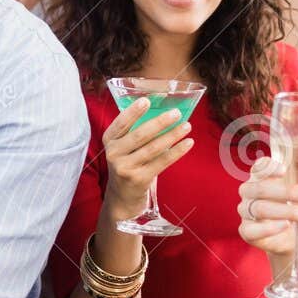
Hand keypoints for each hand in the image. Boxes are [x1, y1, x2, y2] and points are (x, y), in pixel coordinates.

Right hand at [102, 98, 193, 216]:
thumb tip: (163, 111)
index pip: (120, 123)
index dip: (133, 112)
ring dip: (172, 135)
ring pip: (153, 148)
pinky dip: (176, 151)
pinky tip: (187, 143)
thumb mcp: (123, 147)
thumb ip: (135, 131)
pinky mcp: (139, 179)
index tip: (146, 101)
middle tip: (176, 113)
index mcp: (109, 140)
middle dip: (160, 123)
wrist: (122, 196)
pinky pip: (161, 162)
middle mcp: (114, 153)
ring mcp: (125, 167)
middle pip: (139, 135)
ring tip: (187, 126)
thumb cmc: (128, 164)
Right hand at [236, 154, 297, 259]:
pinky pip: (252, 229)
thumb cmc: (297, 208)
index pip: (258, 168)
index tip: (284, 169)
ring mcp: (246, 212)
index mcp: (261, 178)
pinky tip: (286, 226)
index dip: (267, 167)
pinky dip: (269, 227)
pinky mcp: (247, 232)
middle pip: (260, 188)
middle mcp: (249, 193)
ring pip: (260, 208)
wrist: (291, 240)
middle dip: (287, 192)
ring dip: (287, 211)